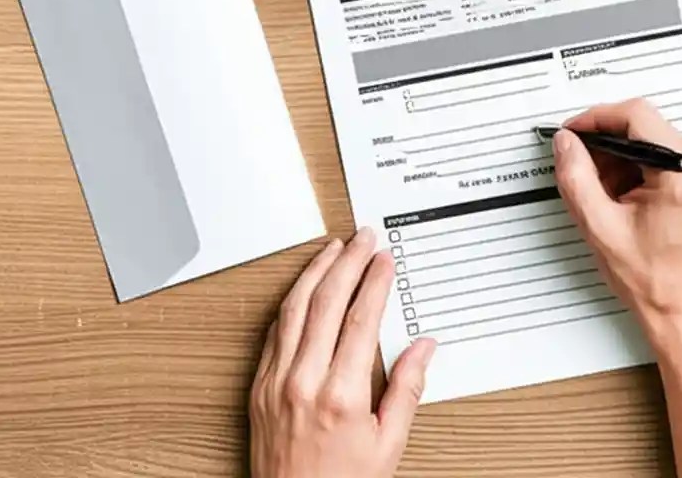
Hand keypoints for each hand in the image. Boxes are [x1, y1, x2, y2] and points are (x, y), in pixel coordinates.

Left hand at [249, 228, 436, 477]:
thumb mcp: (389, 444)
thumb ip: (407, 389)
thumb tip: (423, 348)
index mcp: (341, 395)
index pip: (361, 319)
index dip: (374, 283)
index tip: (384, 261)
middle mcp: (303, 383)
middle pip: (326, 303)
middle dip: (347, 263)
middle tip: (362, 239)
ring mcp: (275, 383)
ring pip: (293, 310)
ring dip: (314, 273)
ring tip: (332, 250)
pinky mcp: (258, 389)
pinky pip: (274, 333)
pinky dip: (291, 303)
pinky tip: (304, 289)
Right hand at [552, 98, 681, 340]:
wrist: (678, 307)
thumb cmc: (650, 278)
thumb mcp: (599, 226)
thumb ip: (577, 177)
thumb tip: (566, 142)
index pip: (636, 115)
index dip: (596, 118)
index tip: (571, 133)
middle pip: (641, 124)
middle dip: (603, 142)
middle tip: (577, 166)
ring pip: (645, 139)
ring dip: (615, 158)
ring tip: (599, 193)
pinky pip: (654, 156)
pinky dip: (628, 169)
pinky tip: (615, 198)